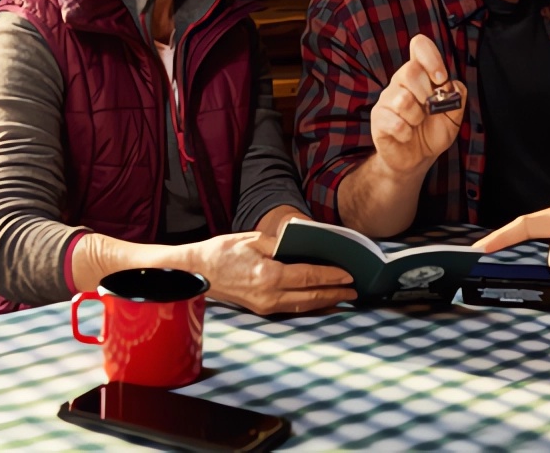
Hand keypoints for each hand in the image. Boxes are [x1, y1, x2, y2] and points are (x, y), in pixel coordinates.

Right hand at [191, 232, 356, 314]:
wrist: (195, 272)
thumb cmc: (221, 252)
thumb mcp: (252, 240)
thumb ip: (280, 244)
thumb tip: (304, 246)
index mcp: (269, 275)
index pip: (309, 277)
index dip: (331, 276)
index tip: (349, 274)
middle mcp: (269, 295)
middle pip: (310, 297)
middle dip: (335, 293)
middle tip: (354, 291)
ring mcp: (264, 306)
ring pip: (302, 307)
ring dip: (325, 302)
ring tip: (343, 298)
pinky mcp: (260, 309)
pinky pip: (291, 309)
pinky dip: (309, 306)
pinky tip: (320, 302)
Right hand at [370, 35, 466, 174]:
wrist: (417, 158)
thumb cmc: (433, 131)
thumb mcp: (453, 116)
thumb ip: (457, 98)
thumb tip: (452, 85)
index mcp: (421, 74)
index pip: (419, 46)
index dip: (431, 58)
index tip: (441, 79)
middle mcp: (401, 81)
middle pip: (410, 71)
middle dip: (427, 94)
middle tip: (429, 110)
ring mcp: (387, 99)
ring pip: (403, 99)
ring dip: (417, 117)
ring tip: (417, 124)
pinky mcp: (378, 118)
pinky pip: (395, 123)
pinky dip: (407, 133)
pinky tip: (406, 136)